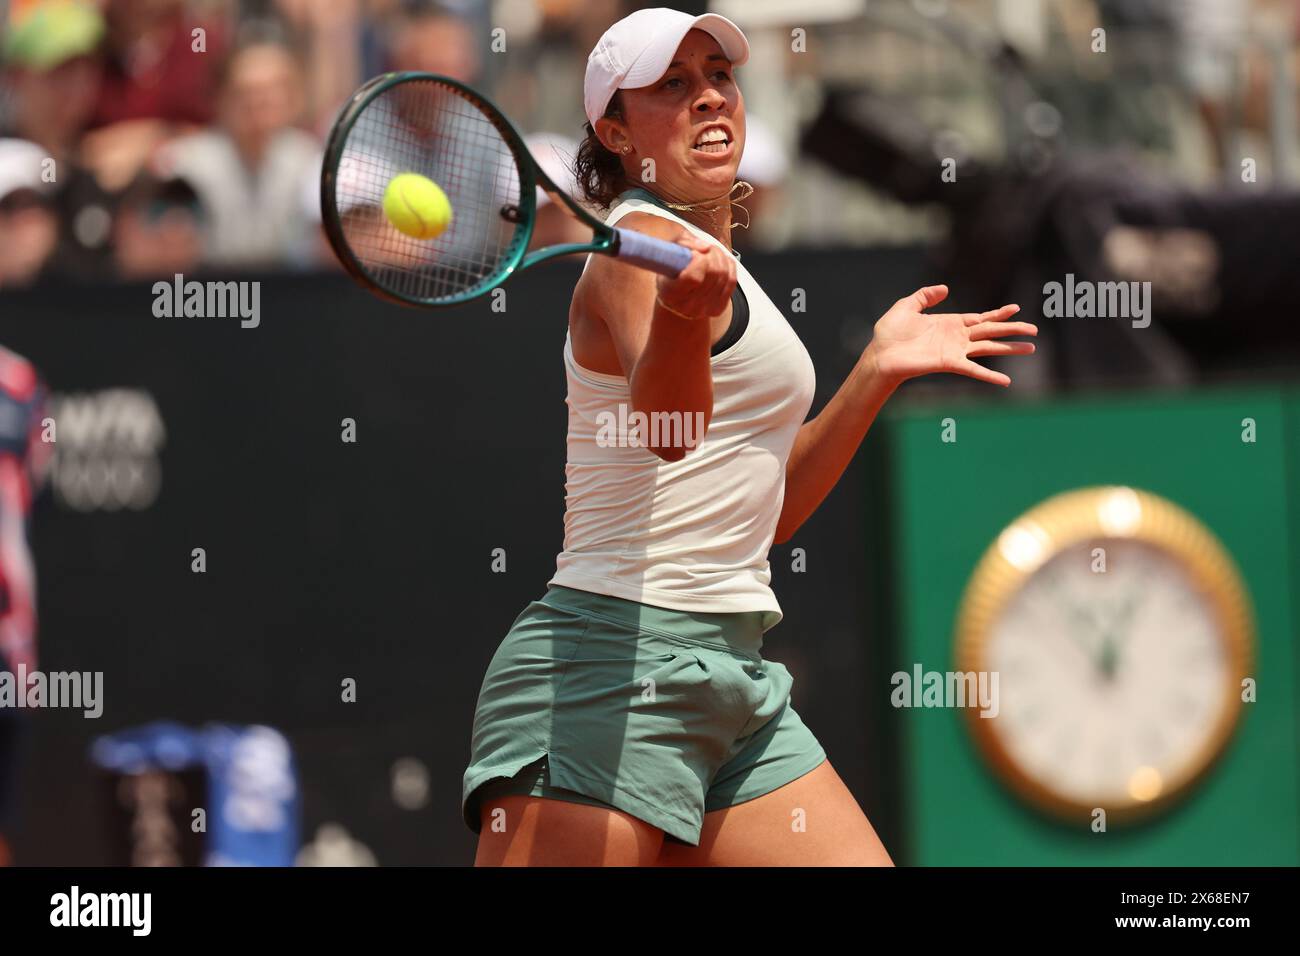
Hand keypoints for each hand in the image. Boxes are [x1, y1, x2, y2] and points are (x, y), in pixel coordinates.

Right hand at [654, 232, 736, 320]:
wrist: (674, 301)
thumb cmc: (669, 274)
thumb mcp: (668, 256)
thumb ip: (684, 245)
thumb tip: (706, 247)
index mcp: (671, 293)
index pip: (694, 276)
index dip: (698, 259)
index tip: (694, 253)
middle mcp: (688, 306)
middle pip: (714, 272)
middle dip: (712, 253)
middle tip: (704, 249)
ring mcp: (705, 309)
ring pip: (724, 274)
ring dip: (720, 256)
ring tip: (710, 253)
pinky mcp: (717, 309)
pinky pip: (732, 280)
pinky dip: (728, 265)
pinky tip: (719, 261)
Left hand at [865, 285, 1035, 387]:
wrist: (879, 355)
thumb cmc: (889, 334)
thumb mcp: (906, 306)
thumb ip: (925, 296)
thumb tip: (945, 289)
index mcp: (949, 323)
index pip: (980, 318)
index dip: (998, 314)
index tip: (1016, 309)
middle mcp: (956, 337)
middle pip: (991, 331)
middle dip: (1012, 329)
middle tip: (1034, 330)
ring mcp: (955, 351)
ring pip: (988, 348)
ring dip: (1009, 348)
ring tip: (1031, 348)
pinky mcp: (949, 363)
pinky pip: (973, 369)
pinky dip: (990, 375)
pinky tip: (1006, 381)